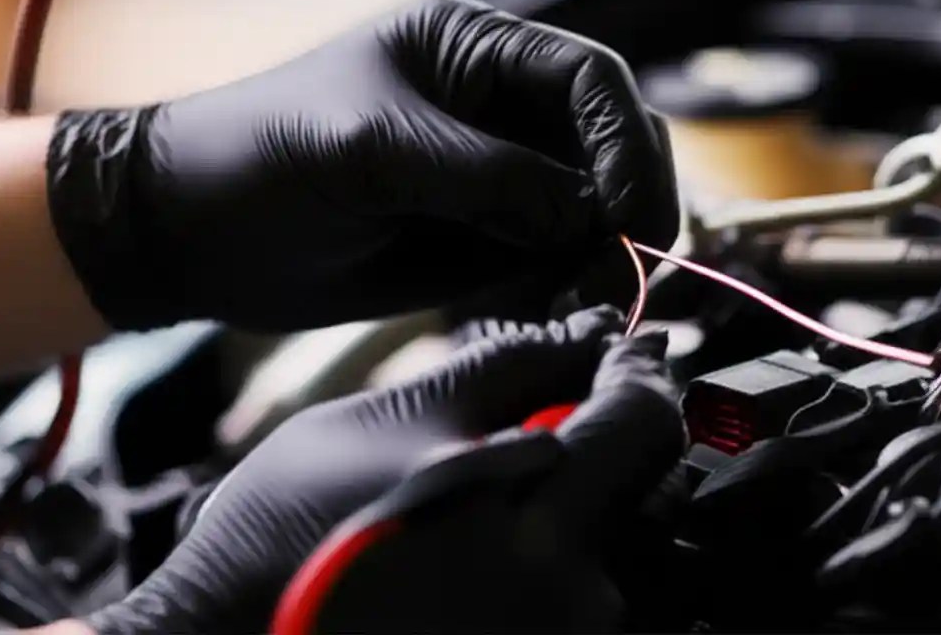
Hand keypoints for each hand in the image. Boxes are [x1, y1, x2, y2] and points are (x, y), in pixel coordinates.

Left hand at [47, 0, 677, 331]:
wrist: (192, 238)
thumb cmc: (262, 159)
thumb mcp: (373, 150)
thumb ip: (485, 177)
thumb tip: (590, 213)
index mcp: (477, 52)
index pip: (591, 80)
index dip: (624, 142)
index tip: (625, 213)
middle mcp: (500, 114)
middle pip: (608, 149)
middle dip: (625, 208)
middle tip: (620, 271)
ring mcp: (496, 183)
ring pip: (590, 216)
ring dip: (599, 260)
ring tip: (575, 304)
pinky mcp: (482, 245)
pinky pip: (552, 266)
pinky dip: (563, 291)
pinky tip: (547, 315)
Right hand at [81, 306, 628, 632]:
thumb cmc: (289, 528)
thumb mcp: (389, 421)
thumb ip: (501, 371)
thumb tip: (586, 336)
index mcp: (526, 524)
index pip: (642, 423)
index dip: (637, 370)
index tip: (619, 347)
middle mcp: (567, 596)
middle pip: (652, 477)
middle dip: (619, 421)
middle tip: (576, 393)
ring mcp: (560, 632)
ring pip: (630, 526)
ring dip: (601, 475)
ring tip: (533, 457)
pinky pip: (597, 571)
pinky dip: (579, 526)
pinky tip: (518, 513)